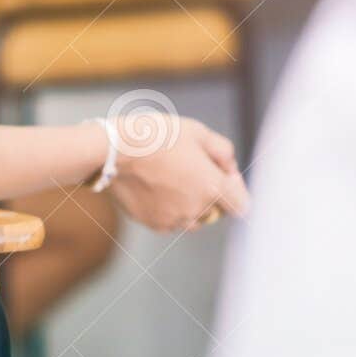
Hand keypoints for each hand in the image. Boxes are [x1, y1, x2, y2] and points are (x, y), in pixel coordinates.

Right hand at [107, 118, 250, 232]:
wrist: (114, 152)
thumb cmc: (157, 137)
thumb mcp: (198, 132)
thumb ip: (223, 152)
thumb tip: (229, 168)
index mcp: (212, 186)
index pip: (241, 206)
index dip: (236, 190)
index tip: (223, 175)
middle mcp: (196, 209)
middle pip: (216, 213)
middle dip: (211, 196)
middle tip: (192, 171)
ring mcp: (174, 220)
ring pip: (193, 220)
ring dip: (190, 205)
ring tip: (171, 180)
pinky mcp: (155, 224)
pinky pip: (171, 222)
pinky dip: (169, 209)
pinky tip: (156, 188)